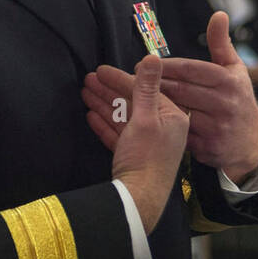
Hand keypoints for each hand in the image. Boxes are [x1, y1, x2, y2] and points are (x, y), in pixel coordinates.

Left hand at [83, 12, 257, 183]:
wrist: (251, 142)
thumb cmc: (237, 98)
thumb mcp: (235, 69)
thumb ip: (221, 43)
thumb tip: (219, 14)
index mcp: (228, 81)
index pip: (190, 69)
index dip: (164, 67)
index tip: (143, 64)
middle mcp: (224, 103)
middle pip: (180, 91)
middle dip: (152, 85)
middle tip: (129, 79)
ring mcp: (216, 127)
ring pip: (176, 114)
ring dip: (152, 106)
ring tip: (130, 98)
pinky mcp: (207, 147)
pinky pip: (177, 136)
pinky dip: (159, 129)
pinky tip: (142, 122)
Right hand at [89, 54, 187, 234]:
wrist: (137, 201)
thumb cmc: (146, 157)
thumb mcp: (146, 118)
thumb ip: (146, 87)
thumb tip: (151, 58)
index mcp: (173, 118)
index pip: (145, 91)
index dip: (121, 79)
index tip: (101, 70)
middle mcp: (163, 130)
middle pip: (133, 104)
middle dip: (109, 91)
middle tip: (87, 78)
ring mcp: (147, 145)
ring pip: (123, 119)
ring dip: (103, 104)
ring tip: (84, 91)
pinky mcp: (134, 158)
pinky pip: (118, 135)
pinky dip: (104, 124)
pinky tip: (90, 114)